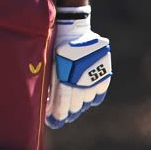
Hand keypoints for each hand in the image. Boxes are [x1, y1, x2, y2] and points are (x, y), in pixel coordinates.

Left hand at [46, 13, 111, 128]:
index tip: (52, 122)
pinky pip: (99, 93)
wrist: (73, 27)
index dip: (57, 115)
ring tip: (73, 109)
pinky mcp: (103, 72)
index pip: (63, 103)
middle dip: (67, 113)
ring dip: (79, 106)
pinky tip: (86, 101)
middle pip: (75, 105)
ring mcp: (94, 76)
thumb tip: (46, 105)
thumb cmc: (57, 46)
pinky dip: (92, 98)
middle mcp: (82, 78)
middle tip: (62, 117)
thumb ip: (51, 84)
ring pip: (87, 100)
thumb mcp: (51, 63)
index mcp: (66, 76)